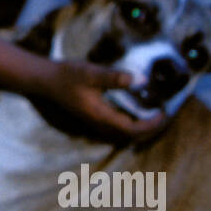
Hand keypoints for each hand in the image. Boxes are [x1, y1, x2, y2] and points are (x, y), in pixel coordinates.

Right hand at [39, 59, 167, 142]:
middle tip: (164, 115)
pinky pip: (116, 129)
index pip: (133, 129)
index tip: (164, 112)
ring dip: (140, 129)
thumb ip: (116, 78)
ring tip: (153, 116)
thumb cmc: (68, 76)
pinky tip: (133, 112)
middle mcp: (99, 125)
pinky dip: (130, 125)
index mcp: (102, 117)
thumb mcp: (91, 73)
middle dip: (150, 129)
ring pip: (123, 135)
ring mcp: (95, 124)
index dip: (151, 124)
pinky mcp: (93, 118)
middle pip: (131, 137)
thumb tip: (142, 80)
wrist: (45, 81)